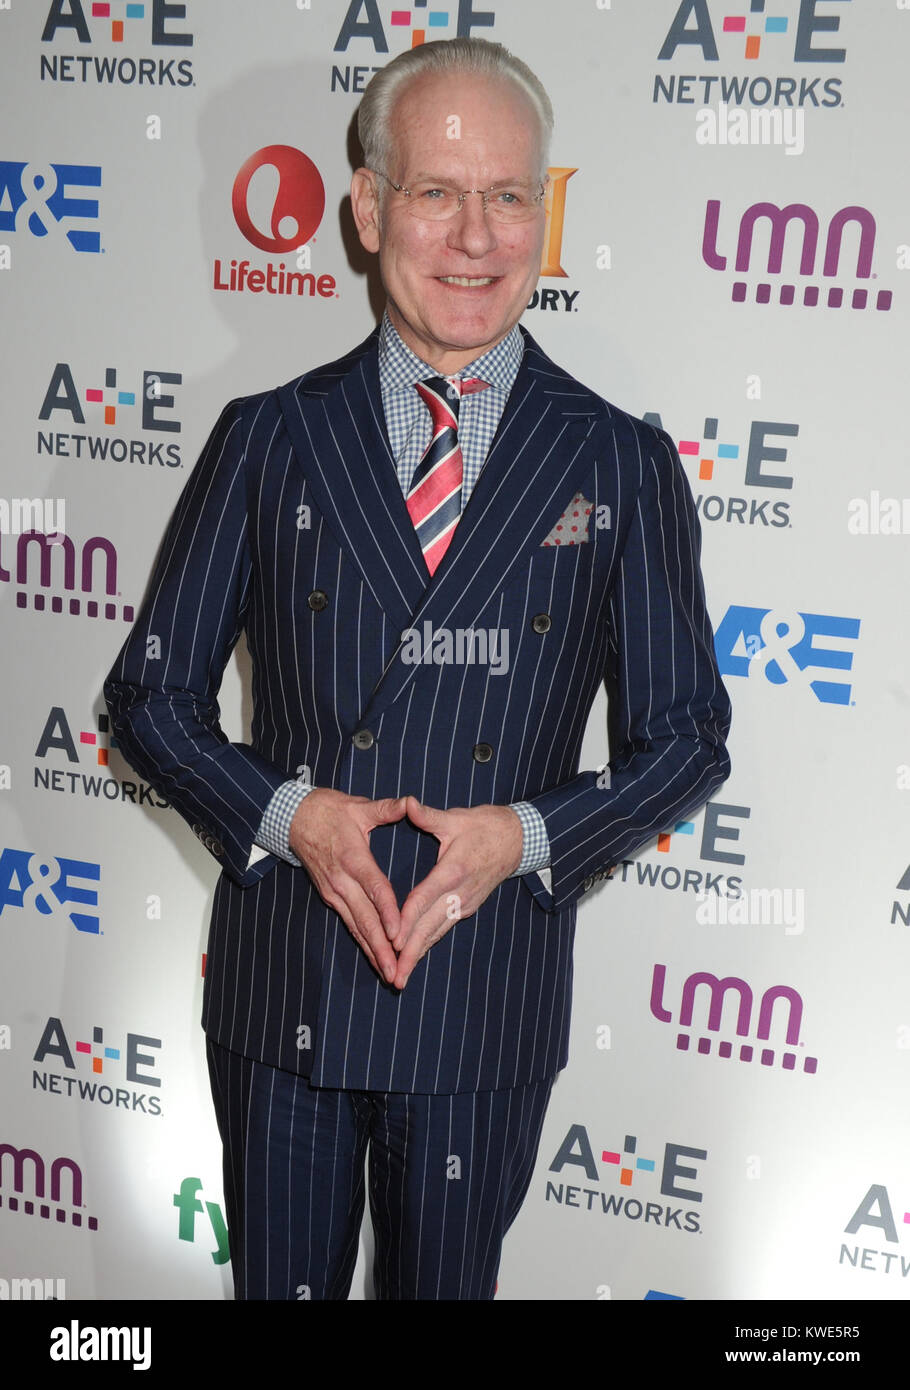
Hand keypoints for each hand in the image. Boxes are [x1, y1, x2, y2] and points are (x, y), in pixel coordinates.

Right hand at [289, 788, 406, 983]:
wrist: (295, 819)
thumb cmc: (330, 811)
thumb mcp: (359, 806)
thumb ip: (386, 809)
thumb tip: (409, 802)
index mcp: (353, 858)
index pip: (375, 889)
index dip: (388, 912)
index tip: (399, 934)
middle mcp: (342, 881)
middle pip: (365, 919)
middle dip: (381, 947)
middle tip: (397, 970)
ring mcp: (334, 892)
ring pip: (356, 927)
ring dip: (373, 952)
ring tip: (389, 974)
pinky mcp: (331, 897)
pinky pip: (350, 924)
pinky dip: (363, 943)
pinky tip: (376, 959)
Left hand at [392, 796, 522, 989]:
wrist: (518, 839)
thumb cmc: (484, 826)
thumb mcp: (456, 818)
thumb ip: (429, 816)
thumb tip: (407, 803)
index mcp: (453, 871)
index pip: (424, 899)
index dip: (406, 920)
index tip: (392, 939)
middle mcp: (460, 893)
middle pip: (430, 927)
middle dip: (410, 953)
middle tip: (394, 977)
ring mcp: (465, 902)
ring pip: (437, 933)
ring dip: (418, 955)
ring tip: (401, 977)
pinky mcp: (467, 906)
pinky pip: (443, 928)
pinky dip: (428, 944)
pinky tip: (414, 957)